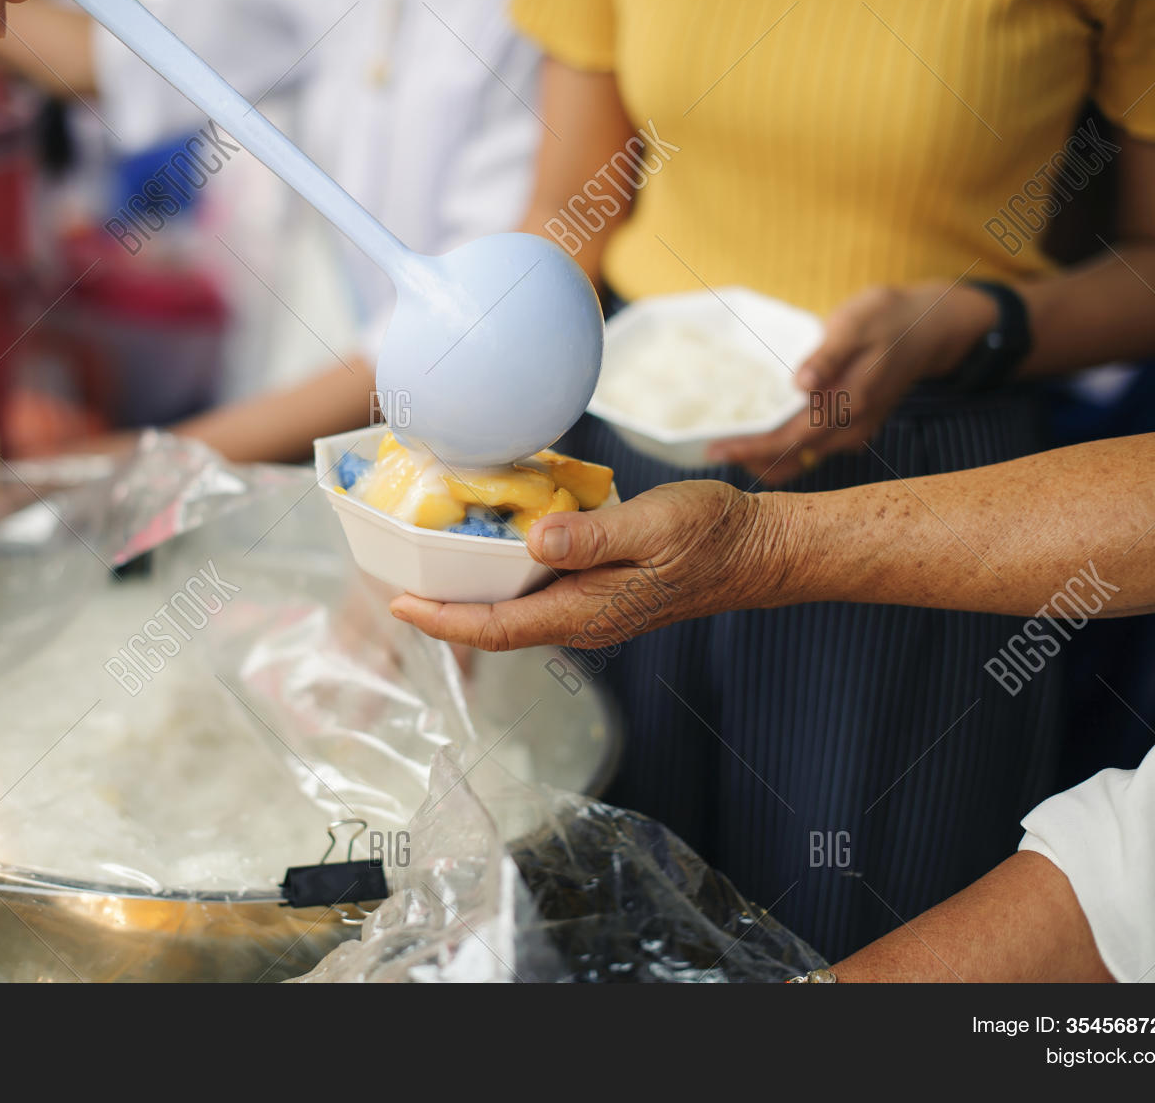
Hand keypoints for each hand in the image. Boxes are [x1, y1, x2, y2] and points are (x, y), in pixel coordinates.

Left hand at [389, 481, 796, 650]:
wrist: (757, 550)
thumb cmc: (710, 536)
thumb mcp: (652, 526)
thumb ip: (593, 537)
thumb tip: (535, 540)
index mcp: (585, 611)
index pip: (495, 628)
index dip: (442, 620)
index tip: (398, 602)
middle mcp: (581, 618)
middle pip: (494, 623)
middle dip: (443, 606)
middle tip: (397, 572)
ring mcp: (590, 607)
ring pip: (514, 606)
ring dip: (471, 588)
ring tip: (430, 555)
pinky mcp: (599, 590)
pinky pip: (540, 587)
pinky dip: (507, 569)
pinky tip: (495, 536)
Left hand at [705, 281, 996, 485]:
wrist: (931, 327)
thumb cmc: (889, 318)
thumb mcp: (855, 323)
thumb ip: (828, 355)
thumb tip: (800, 383)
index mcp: (848, 404)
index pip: (790, 439)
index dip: (750, 447)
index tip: (715, 450)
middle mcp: (850, 428)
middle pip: (791, 458)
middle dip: (750, 458)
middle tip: (710, 448)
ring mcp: (853, 432)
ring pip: (801, 459)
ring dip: (765, 456)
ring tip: (729, 442)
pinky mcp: (852, 427)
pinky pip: (811, 448)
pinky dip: (784, 447)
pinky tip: (760, 430)